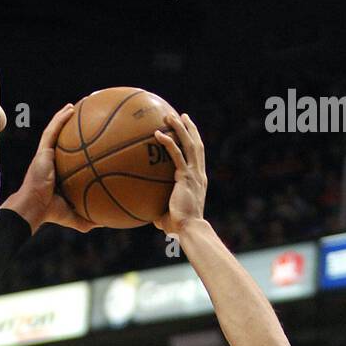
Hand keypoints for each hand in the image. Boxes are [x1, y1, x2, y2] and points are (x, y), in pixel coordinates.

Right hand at [5, 104, 96, 231]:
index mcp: (60, 174)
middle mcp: (52, 162)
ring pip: (56, 131)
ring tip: (76, 105)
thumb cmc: (50, 213)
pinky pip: (52, 130)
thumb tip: (107, 222)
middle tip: (85, 118)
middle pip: (63, 141)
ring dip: (65, 117)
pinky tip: (70, 108)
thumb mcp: (74, 216)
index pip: (70, 158)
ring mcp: (46, 155)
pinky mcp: (42, 151)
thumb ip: (89, 219)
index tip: (91, 141)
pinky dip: (60, 118)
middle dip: (72, 128)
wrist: (34, 207)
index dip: (78, 148)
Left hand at [152, 110, 207, 234]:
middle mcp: (199, 174)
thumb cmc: (179, 228)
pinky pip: (176, 155)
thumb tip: (146, 213)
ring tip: (170, 116)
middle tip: (182, 116)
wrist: (188, 229)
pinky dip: (168, 143)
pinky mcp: (186, 177)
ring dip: (180, 128)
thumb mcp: (168, 216)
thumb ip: (160, 210)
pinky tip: (157, 134)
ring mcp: (194, 174)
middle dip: (190, 129)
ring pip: (189, 144)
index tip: (188, 132)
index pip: (197, 157)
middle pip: (197, 145)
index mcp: (198, 181)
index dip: (194, 142)